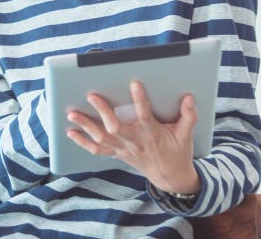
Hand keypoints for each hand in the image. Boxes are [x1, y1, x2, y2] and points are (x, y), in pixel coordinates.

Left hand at [66, 80, 200, 194]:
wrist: (170, 177)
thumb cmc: (177, 152)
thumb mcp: (186, 135)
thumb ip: (188, 116)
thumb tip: (189, 98)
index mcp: (151, 134)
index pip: (145, 115)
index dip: (140, 100)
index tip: (135, 83)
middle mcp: (134, 141)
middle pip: (115, 127)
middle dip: (102, 111)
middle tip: (91, 95)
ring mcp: (123, 149)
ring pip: (101, 138)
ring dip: (86, 126)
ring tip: (72, 113)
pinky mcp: (117, 153)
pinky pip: (97, 149)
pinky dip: (83, 142)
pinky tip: (71, 133)